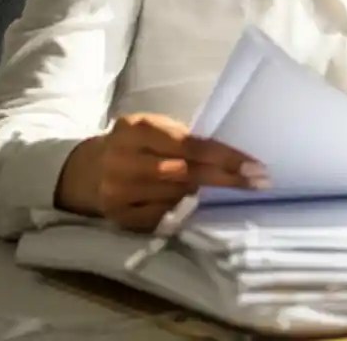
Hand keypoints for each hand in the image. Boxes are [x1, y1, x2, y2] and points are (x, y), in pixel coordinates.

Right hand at [55, 113, 267, 231]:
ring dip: (206, 193)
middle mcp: (122, 160)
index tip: (255, 165)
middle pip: (185, 172)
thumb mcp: (154, 130)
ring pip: (177, 195)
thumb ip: (184, 140)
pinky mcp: (118, 216)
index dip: (224, 156)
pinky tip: (195, 204)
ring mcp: (117, 191)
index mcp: (134, 129)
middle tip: (259, 182)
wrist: (87, 170)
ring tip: (229, 188)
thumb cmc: (137, 145)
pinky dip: (183, 209)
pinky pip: (163, 215)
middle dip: (226, 178)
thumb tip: (231, 159)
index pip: (189, 145)